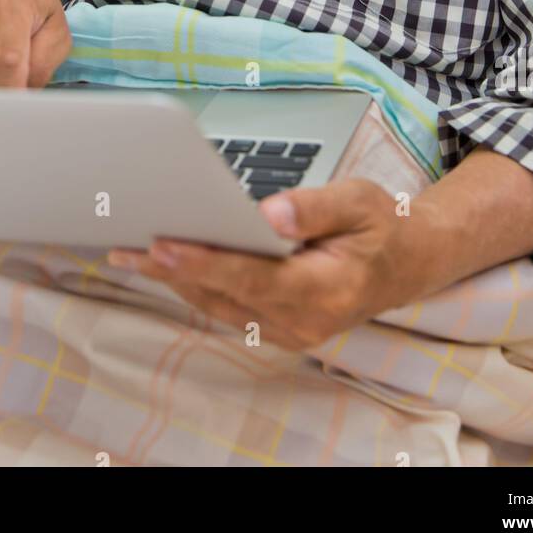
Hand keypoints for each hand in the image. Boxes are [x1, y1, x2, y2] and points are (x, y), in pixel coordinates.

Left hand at [108, 178, 434, 350]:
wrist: (406, 264)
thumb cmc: (381, 227)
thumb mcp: (359, 201)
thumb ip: (313, 207)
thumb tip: (268, 213)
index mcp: (325, 289)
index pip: (252, 277)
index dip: (205, 261)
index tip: (163, 243)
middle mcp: (304, 321)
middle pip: (224, 294)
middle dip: (172, 269)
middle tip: (126, 244)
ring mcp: (290, 331)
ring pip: (218, 305)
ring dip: (174, 280)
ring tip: (130, 253)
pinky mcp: (277, 328)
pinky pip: (226, 308)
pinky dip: (193, 286)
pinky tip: (165, 265)